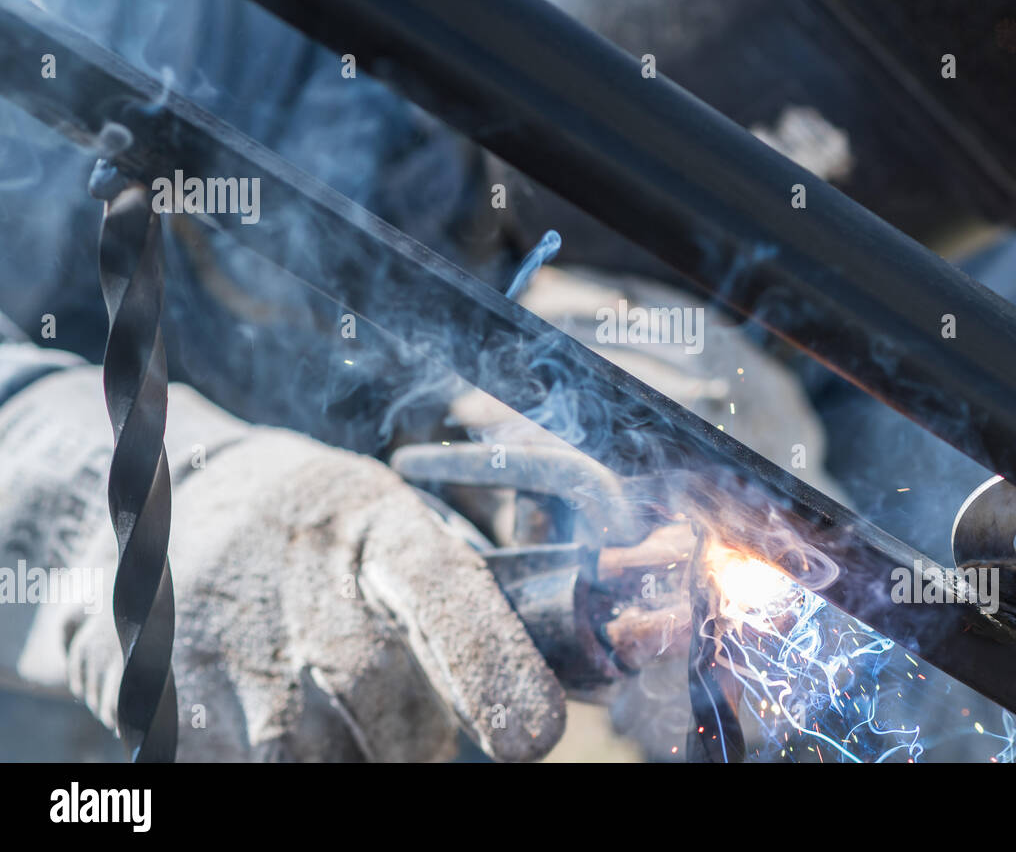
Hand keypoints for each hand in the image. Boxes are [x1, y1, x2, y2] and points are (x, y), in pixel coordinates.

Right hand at [0, 362, 564, 760]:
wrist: (170, 514)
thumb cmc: (319, 532)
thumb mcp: (393, 521)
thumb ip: (471, 593)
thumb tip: (565, 669)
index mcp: (380, 527)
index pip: (447, 596)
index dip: (493, 666)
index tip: (536, 735)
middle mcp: (311, 595)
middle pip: (406, 722)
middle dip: (418, 730)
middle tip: (382, 684)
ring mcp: (243, 664)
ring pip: (345, 765)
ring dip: (359, 752)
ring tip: (323, 689)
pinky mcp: (183, 720)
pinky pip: (276, 780)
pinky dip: (301, 761)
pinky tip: (280, 715)